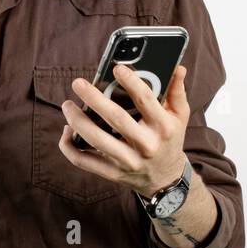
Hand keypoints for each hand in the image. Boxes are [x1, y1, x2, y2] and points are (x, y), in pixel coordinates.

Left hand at [57, 63, 189, 197]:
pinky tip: (67, 131)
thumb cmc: (169, 140)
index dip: (131, 82)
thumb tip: (178, 68)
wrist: (166, 179)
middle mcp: (146, 145)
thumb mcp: (179, 117)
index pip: (146, 100)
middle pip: (116, 119)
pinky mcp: (113, 173)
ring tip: (67, 105)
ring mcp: (128, 162)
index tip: (116, 68)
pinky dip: (70, 147)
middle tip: (78, 83)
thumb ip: (176, 92)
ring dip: (78, 121)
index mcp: (163, 127)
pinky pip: (85, 161)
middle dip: (94, 99)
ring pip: (97, 140)